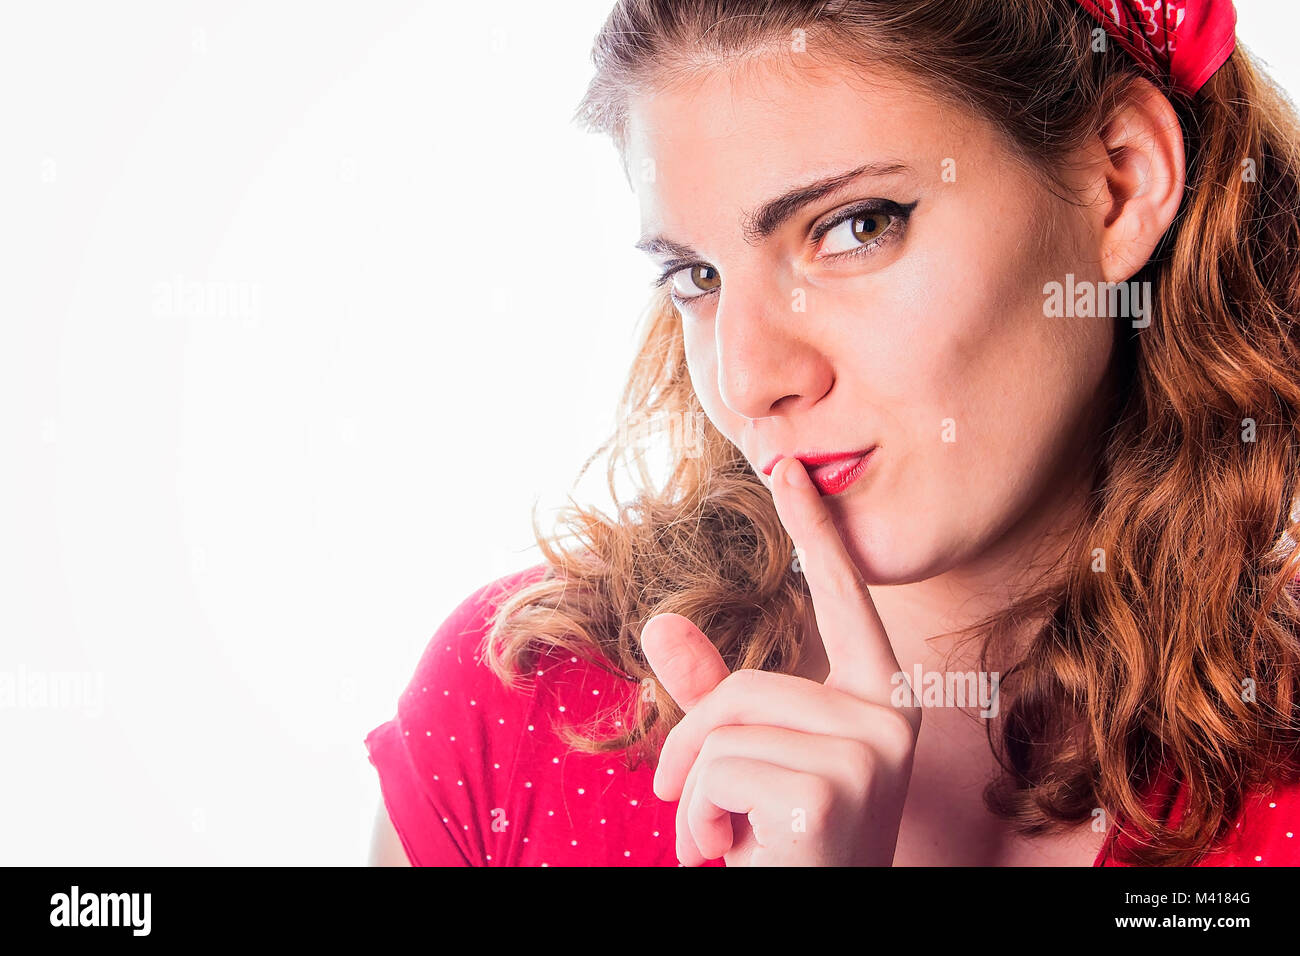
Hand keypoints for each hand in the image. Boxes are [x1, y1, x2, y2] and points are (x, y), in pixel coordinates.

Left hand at [639, 455, 920, 865]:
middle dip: (693, 750)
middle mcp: (889, 720)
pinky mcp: (830, 789)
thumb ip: (711, 695)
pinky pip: (715, 769)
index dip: (815, 532)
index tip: (788, 465)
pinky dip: (698, 820)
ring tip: (724, 842)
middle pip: (744, 685)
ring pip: (722, 728)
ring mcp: (870, 753)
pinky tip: (733, 855)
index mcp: (878, 702)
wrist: (811, 922)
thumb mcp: (748, 764)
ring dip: (694, 794)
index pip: (843, 601)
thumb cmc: (786, 847)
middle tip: (694, 809)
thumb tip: (658, 621)